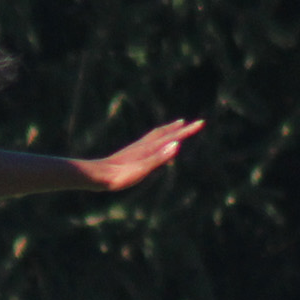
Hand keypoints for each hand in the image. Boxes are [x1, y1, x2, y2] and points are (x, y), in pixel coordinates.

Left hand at [88, 118, 203, 190]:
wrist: (97, 175)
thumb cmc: (120, 176)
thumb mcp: (143, 169)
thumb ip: (160, 157)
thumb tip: (177, 144)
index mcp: (150, 149)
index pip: (173, 137)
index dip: (188, 131)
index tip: (201, 123)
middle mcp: (144, 146)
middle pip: (165, 134)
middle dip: (180, 129)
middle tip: (192, 123)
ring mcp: (136, 149)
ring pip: (155, 136)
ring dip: (167, 131)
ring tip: (175, 127)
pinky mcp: (129, 154)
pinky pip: (147, 142)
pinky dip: (155, 139)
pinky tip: (152, 143)